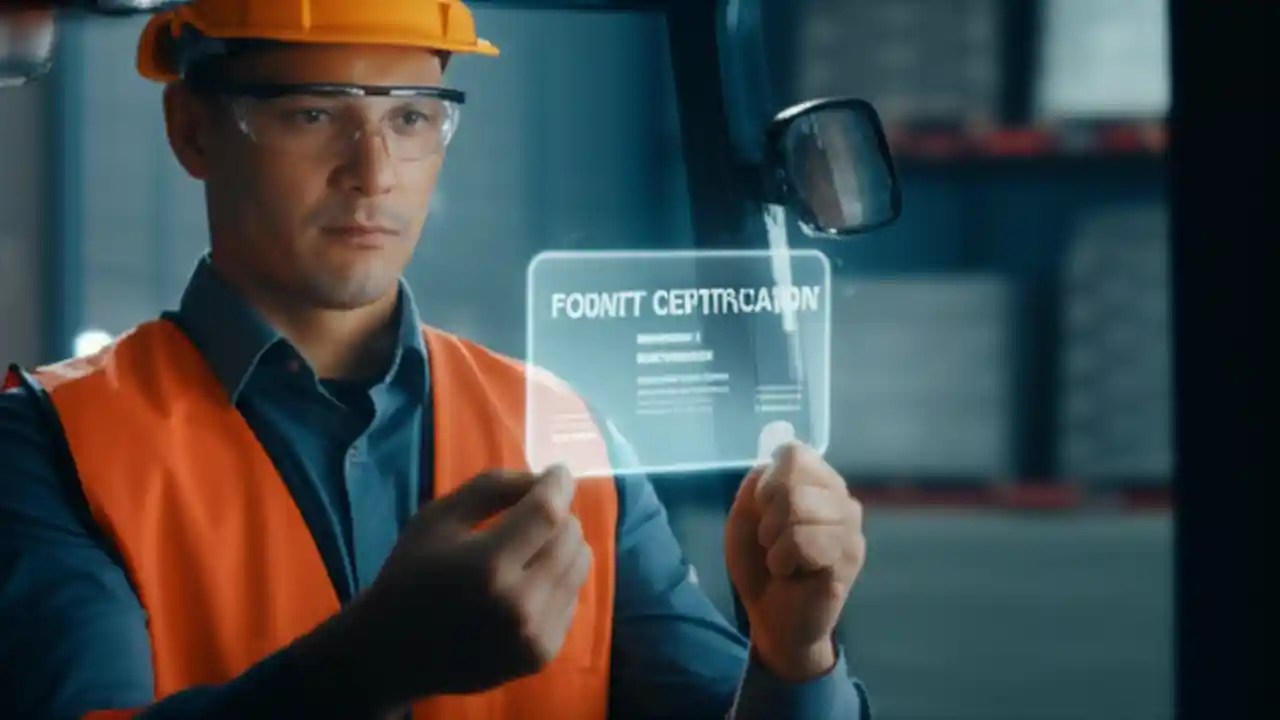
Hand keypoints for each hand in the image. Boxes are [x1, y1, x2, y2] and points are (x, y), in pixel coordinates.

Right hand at [296, 465, 591, 710]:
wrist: (394, 654)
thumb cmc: (412, 575)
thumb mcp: (438, 518)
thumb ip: (493, 488)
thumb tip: (546, 480)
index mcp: (487, 565)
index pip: (548, 513)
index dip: (558, 485)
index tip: (557, 472)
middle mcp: (519, 604)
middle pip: (570, 537)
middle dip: (557, 515)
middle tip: (531, 515)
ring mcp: (534, 634)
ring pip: (579, 565)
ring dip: (562, 546)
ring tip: (529, 547)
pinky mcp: (542, 654)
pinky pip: (573, 597)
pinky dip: (557, 581)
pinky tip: (525, 584)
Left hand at [724, 442, 865, 681]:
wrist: (773, 618)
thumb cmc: (760, 565)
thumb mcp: (745, 518)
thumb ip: (758, 484)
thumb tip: (777, 459)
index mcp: (816, 482)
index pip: (794, 453)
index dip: (769, 480)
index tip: (763, 508)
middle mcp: (840, 498)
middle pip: (794, 481)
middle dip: (768, 517)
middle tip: (772, 543)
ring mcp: (850, 527)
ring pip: (800, 509)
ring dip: (776, 542)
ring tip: (783, 560)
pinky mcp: (850, 557)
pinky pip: (807, 542)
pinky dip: (785, 559)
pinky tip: (793, 573)